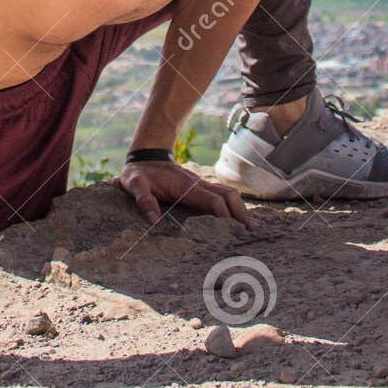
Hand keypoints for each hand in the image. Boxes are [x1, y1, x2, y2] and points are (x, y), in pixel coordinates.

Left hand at [118, 158, 251, 227]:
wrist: (146, 156)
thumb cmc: (139, 173)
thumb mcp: (134, 184)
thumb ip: (143, 199)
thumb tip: (153, 220)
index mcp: (184, 186)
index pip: (211, 200)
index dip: (223, 215)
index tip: (231, 232)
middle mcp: (197, 184)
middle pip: (227, 196)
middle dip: (240, 212)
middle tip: (252, 231)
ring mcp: (201, 184)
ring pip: (229, 193)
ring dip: (241, 208)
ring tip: (252, 226)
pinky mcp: (201, 186)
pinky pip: (223, 194)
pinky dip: (235, 204)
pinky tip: (240, 217)